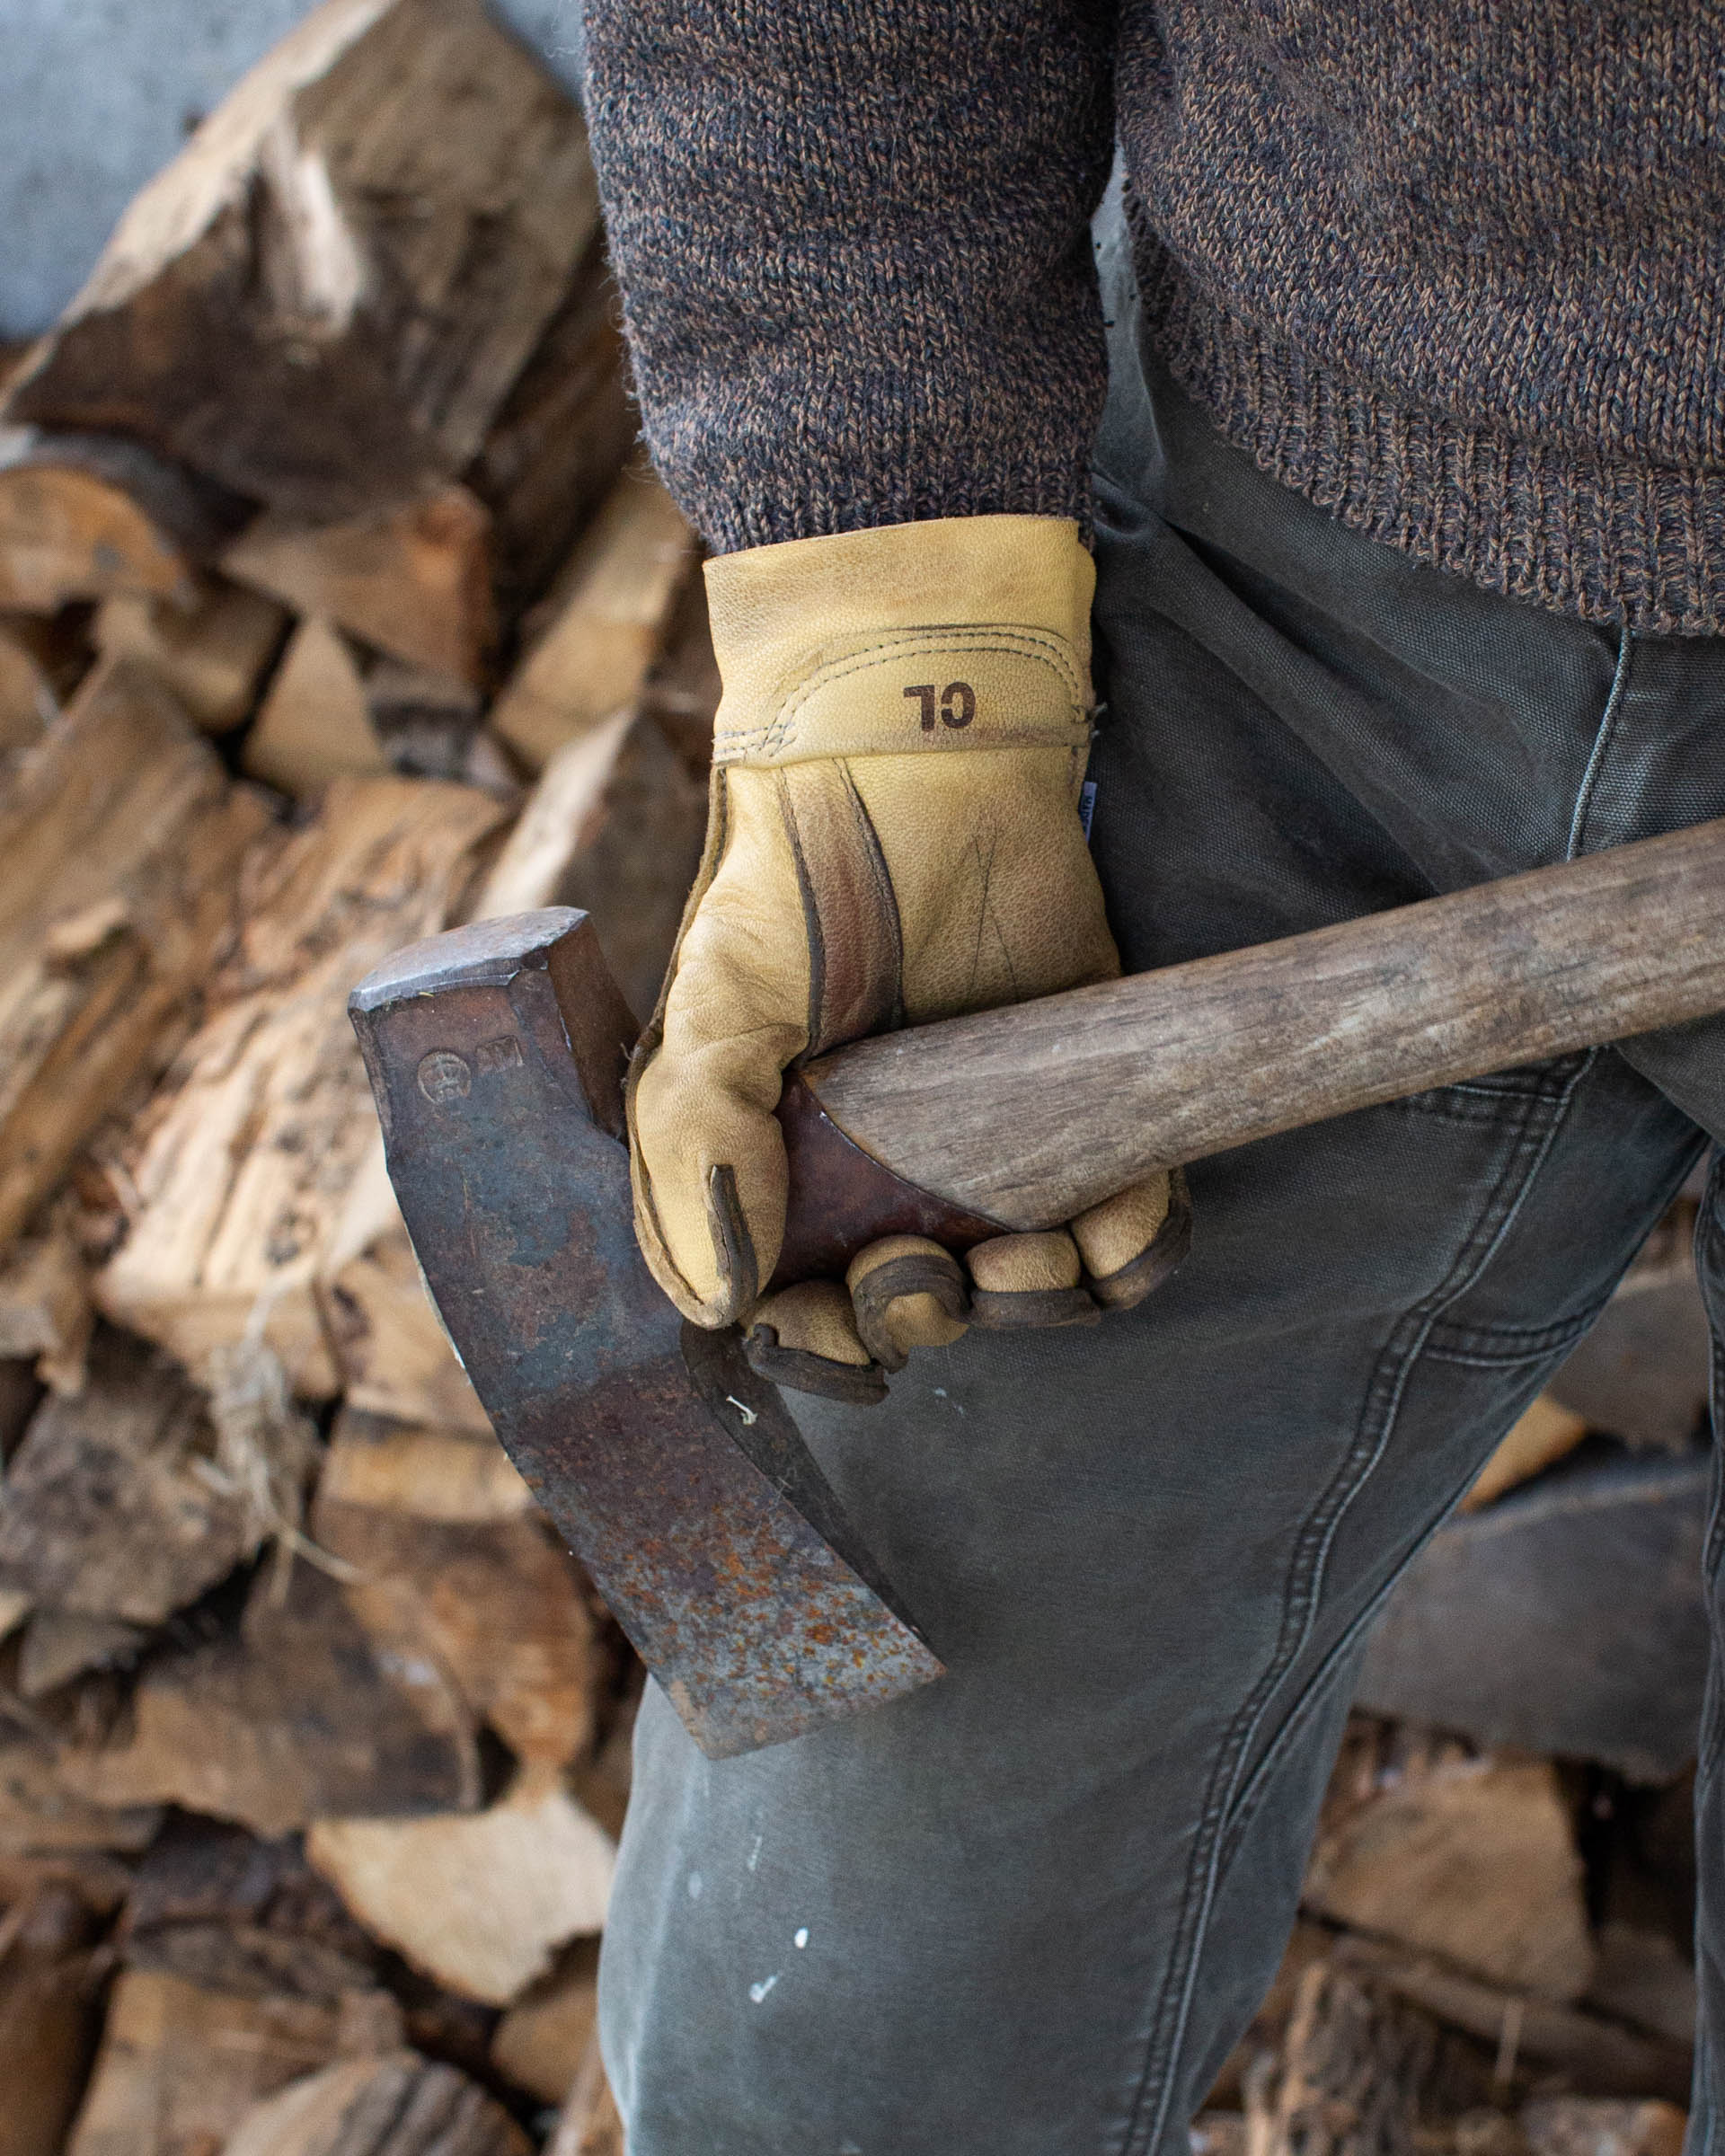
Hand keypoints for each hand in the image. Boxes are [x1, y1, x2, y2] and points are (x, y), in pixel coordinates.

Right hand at [627, 514, 1188, 1397]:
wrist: (921, 762)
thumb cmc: (794, 886)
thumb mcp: (706, 1010)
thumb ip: (691, 1151)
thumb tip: (717, 1305)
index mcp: (781, 1167)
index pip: (790, 1311)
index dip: (806, 1346)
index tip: (815, 1320)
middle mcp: (886, 1171)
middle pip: (909, 1313)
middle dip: (910, 1320)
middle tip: (913, 1265)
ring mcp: (989, 1144)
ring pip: (1022, 1291)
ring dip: (1026, 1310)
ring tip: (1017, 1260)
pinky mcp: (1087, 1106)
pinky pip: (1126, 1227)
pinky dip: (1127, 1256)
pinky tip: (1097, 1234)